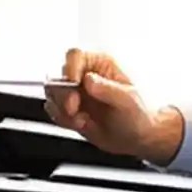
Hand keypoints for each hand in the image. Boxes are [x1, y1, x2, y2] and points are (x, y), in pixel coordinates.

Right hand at [43, 48, 182, 163]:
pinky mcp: (70, 109)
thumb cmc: (140, 113)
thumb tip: (88, 80)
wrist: (139, 137)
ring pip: (52, 93)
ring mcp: (76, 92)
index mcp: (100, 63)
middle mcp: (85, 75)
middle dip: (63, 94)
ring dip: (62, 109)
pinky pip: (53, 110)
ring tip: (81, 119)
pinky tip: (81, 124)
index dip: (70, 68)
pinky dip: (62, 119)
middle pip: (57, 74)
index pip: (75, 54)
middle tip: (75, 109)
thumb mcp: (128, 100)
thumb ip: (107, 90)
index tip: (75, 84)